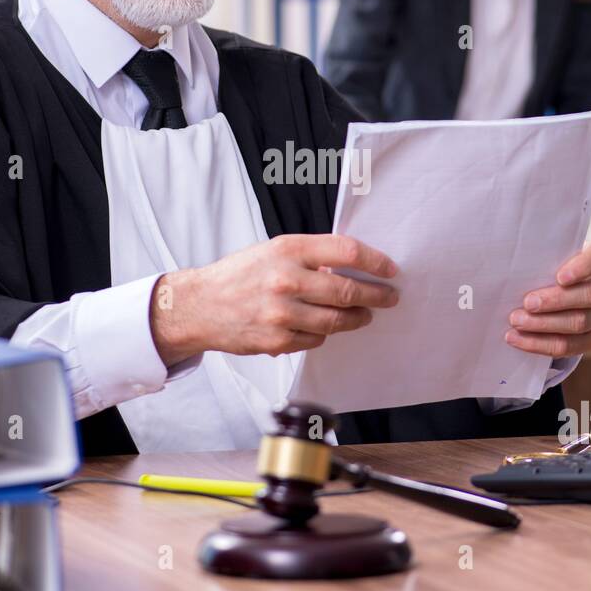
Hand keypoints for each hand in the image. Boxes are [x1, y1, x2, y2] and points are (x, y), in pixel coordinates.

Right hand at [150, 234, 398, 363]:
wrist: (200, 306)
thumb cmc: (239, 275)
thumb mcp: (272, 251)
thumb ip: (309, 256)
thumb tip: (350, 267)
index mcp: (287, 249)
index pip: (346, 251)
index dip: (375, 261)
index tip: (390, 269)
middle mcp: (286, 280)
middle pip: (347, 289)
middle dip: (376, 295)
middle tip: (389, 297)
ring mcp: (281, 313)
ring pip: (337, 320)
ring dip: (358, 318)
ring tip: (365, 314)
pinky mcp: (277, 340)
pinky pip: (316, 339)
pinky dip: (325, 333)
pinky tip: (325, 326)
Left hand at [504, 240, 590, 358]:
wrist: (554, 291)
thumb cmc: (548, 266)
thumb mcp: (548, 255)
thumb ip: (540, 257)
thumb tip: (514, 266)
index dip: (582, 268)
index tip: (560, 277)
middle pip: (589, 295)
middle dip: (556, 301)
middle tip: (528, 303)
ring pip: (579, 323)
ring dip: (544, 325)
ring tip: (516, 321)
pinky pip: (569, 346)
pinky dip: (540, 344)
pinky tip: (517, 339)